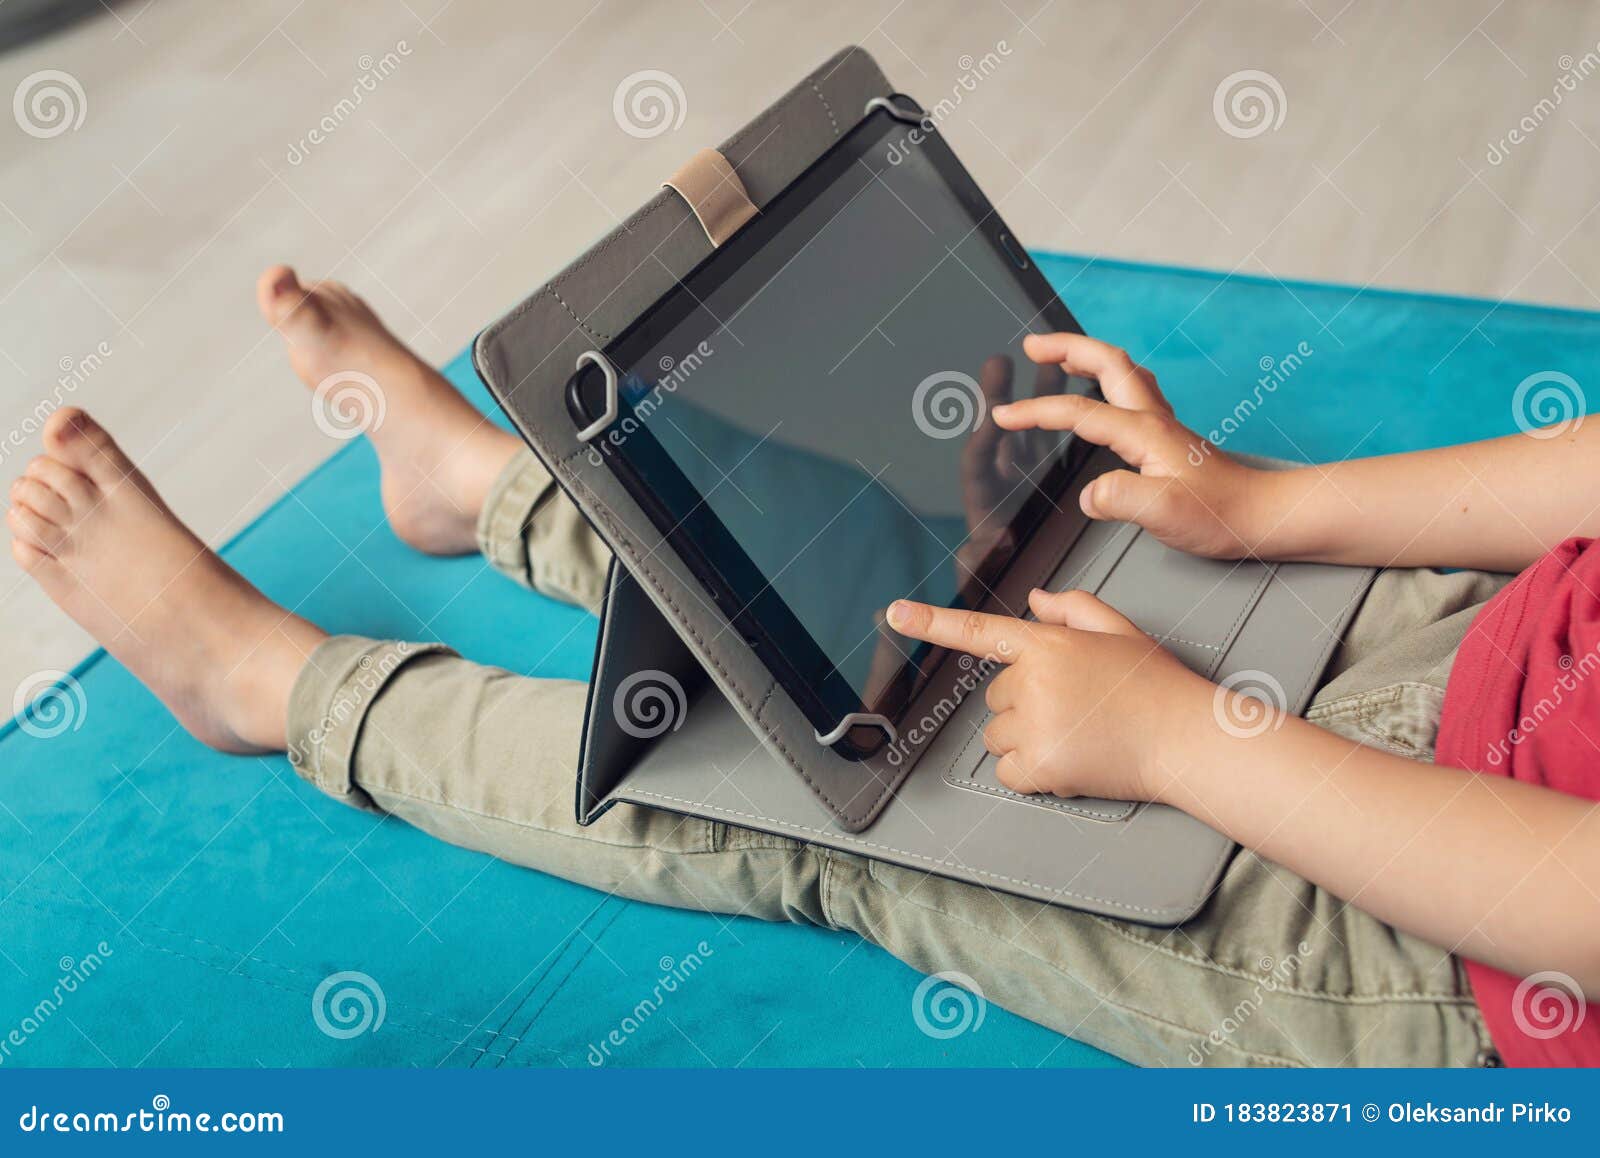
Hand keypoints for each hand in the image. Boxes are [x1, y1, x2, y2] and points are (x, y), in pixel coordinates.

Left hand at [887, 588, 1209, 801]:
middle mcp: (1033, 680)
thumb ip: (1072, 609)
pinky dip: (1032, 774)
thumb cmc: (1156, 687)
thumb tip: (1035, 599)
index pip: (979, 630)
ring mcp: (1034, 723)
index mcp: (1048, 643)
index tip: (894, 613)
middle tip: (1077, 710)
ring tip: (1079, 736)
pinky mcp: (1039, 764)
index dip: (932, 622)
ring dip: (1028, 741)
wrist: (1187, 739)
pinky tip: (1071, 761)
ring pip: (997, 737)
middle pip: (996, 699)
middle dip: (1026, 707)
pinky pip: (1006, 773)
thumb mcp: (1119, 631)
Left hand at [953, 354, 1064, 584]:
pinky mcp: (1045, 490)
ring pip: (1030, 434)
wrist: (1019, 609)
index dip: (983, 442)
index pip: (977, 465)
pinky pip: (1053, 449)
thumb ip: (978, 565)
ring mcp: (1024, 487)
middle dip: (997, 399)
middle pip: (997, 437)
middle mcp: (1001, 491)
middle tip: (999, 364)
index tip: (993, 417)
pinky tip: (1081, 399)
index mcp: (984, 508)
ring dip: (1037, 399)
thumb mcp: (987, 580)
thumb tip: (976, 553)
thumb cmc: (1002, 595)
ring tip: (1049, 365)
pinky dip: (1063, 424)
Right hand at [996, 332, 1276, 559]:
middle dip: (1066, 348)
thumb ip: (1120, 497)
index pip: (1077, 413)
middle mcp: (1153, 420)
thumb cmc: (1221, 515)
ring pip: (1121, 373)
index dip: (1035, 412)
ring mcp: (1163, 427)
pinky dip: (1107, 381)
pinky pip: (1132, 394)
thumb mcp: (1164, 513)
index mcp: (1143, 432)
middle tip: (1033, 345)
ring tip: (1060, 356)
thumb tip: (1089, 493)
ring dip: (1087, 358)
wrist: (1263, 516)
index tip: (1003, 416)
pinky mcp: (1169, 440)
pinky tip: (1102, 396)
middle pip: (1106, 363)